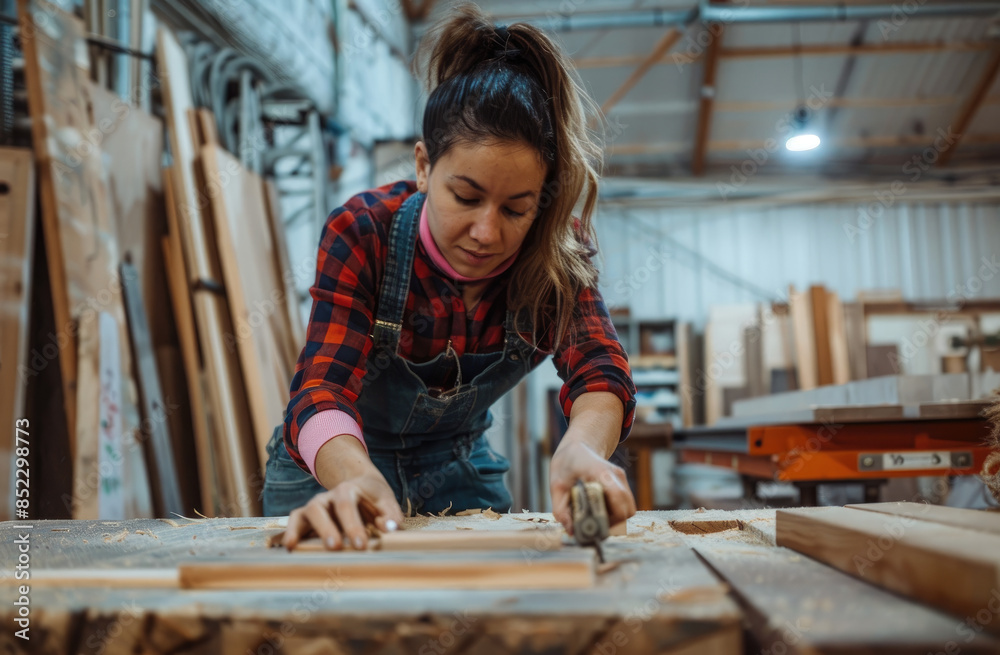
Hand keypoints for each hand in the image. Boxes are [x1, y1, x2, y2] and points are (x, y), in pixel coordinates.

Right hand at [281, 436, 404, 550]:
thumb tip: (389, 529)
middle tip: (335, 547)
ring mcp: (315, 506)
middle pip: (320, 509)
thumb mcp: (387, 502)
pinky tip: (289, 548)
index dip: (352, 525)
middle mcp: (327, 497)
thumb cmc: (374, 499)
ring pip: (302, 514)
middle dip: (326, 529)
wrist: (362, 487)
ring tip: (298, 548)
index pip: (347, 505)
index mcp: (348, 489)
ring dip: (300, 531)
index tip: (361, 545)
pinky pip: (294, 522)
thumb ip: (390, 516)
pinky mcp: (306, 517)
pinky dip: (290, 533)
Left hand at [549, 438, 635, 535]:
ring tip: (594, 516)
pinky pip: (625, 505)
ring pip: (628, 510)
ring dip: (614, 519)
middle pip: (627, 510)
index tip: (593, 526)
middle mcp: (616, 476)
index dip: (610, 519)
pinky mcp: (623, 483)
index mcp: (601, 473)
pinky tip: (598, 509)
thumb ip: (561, 510)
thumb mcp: (556, 486)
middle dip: (612, 523)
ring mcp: (622, 479)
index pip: (618, 500)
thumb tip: (571, 531)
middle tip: (593, 524)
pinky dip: (615, 513)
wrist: (577, 447)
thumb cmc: (566, 464)